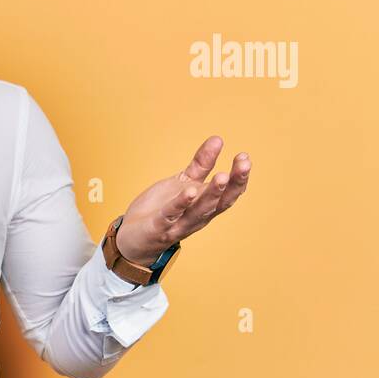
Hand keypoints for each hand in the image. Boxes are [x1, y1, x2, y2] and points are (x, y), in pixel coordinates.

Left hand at [115, 136, 250, 263]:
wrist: (133, 238)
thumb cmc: (161, 209)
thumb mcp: (184, 183)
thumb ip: (201, 164)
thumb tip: (218, 139)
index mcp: (205, 205)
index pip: (228, 192)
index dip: (239, 177)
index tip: (245, 157)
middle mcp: (198, 216)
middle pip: (221, 201)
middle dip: (234, 183)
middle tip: (244, 164)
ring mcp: (180, 223)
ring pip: (200, 210)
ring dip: (212, 193)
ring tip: (222, 175)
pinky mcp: (160, 227)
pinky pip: (171, 215)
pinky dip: (181, 204)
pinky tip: (189, 191)